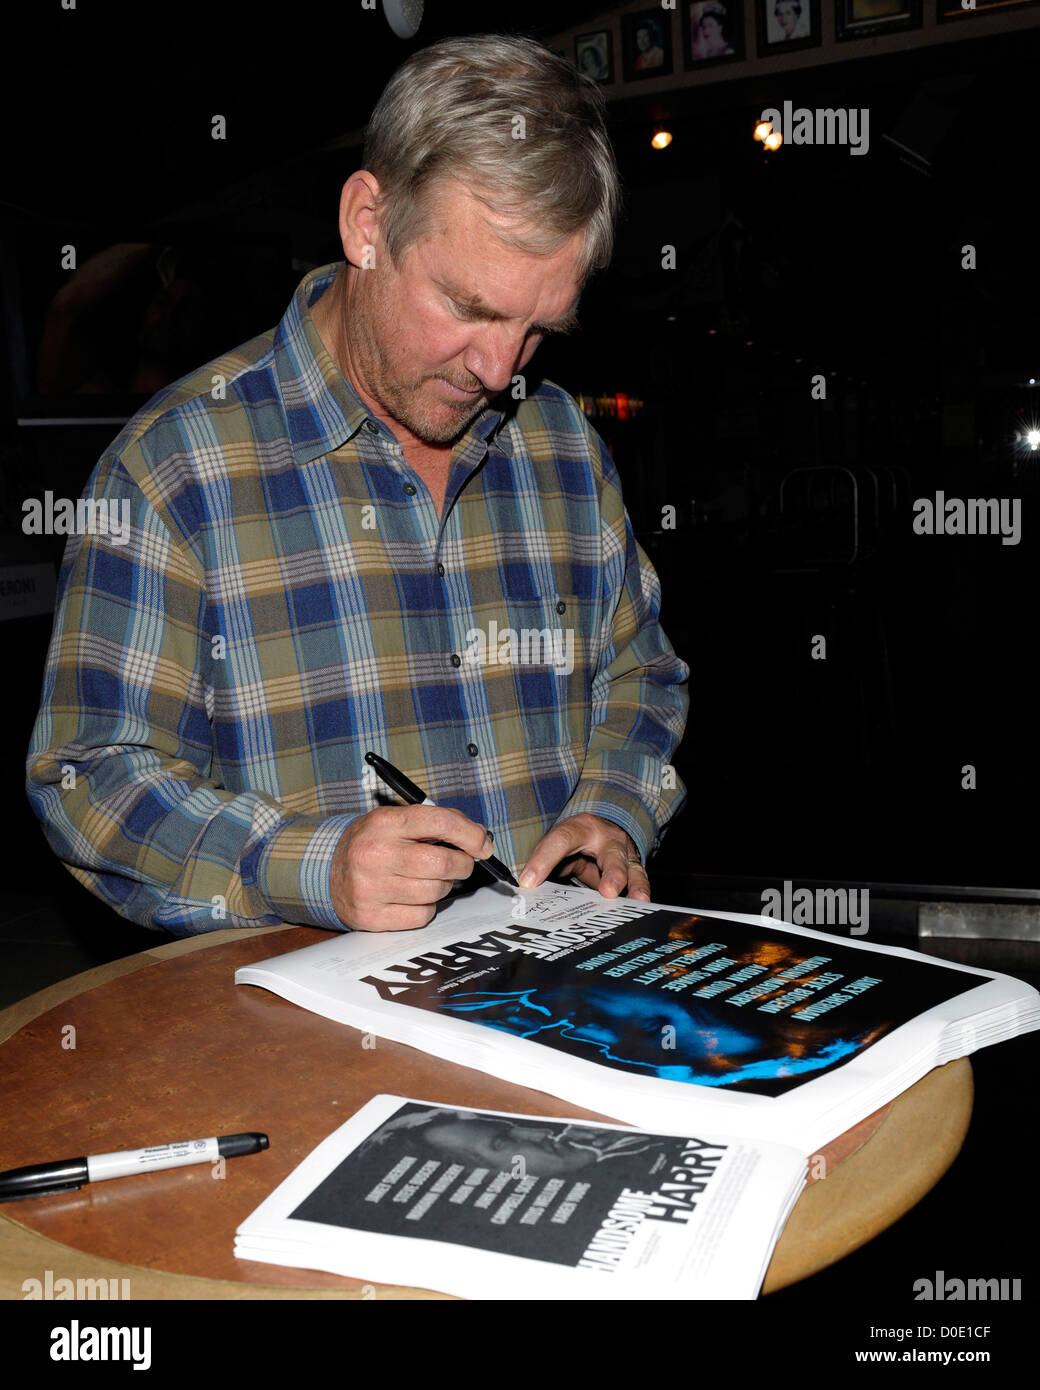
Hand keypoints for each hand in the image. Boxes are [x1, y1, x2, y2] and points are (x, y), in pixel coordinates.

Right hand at [330, 805, 493, 930]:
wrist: (328, 872)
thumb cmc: (373, 844)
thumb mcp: (396, 820)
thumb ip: (436, 823)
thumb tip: (479, 837)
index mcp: (384, 822)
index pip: (439, 822)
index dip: (470, 834)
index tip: (483, 844)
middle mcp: (375, 854)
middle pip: (442, 863)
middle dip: (462, 865)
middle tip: (460, 864)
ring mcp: (371, 888)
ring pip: (436, 891)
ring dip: (443, 887)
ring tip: (429, 879)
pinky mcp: (371, 917)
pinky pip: (422, 916)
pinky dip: (426, 908)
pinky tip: (412, 897)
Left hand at [518, 813, 649, 900]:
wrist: (600, 833)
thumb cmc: (575, 842)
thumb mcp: (556, 847)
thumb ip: (543, 864)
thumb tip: (523, 888)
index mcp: (579, 828)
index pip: (560, 840)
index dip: (544, 860)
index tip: (528, 881)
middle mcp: (607, 838)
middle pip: (611, 854)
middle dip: (612, 873)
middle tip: (608, 891)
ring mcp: (625, 854)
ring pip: (633, 868)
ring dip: (634, 885)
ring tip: (638, 900)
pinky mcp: (634, 870)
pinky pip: (639, 883)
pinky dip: (641, 895)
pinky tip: (642, 908)